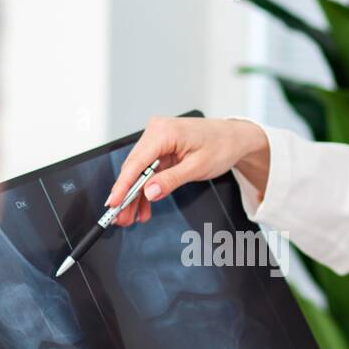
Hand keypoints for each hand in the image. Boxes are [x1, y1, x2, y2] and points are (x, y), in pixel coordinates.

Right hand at [105, 116, 269, 225]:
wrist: (235, 138)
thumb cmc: (221, 145)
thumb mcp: (198, 167)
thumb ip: (171, 180)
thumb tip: (150, 192)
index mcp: (164, 131)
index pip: (136, 162)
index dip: (123, 185)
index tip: (114, 202)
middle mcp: (156, 132)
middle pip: (134, 168)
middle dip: (127, 195)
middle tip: (121, 217)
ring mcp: (157, 139)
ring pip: (139, 171)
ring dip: (135, 195)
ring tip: (131, 217)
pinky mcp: (161, 148)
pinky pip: (148, 170)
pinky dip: (147, 188)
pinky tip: (144, 207)